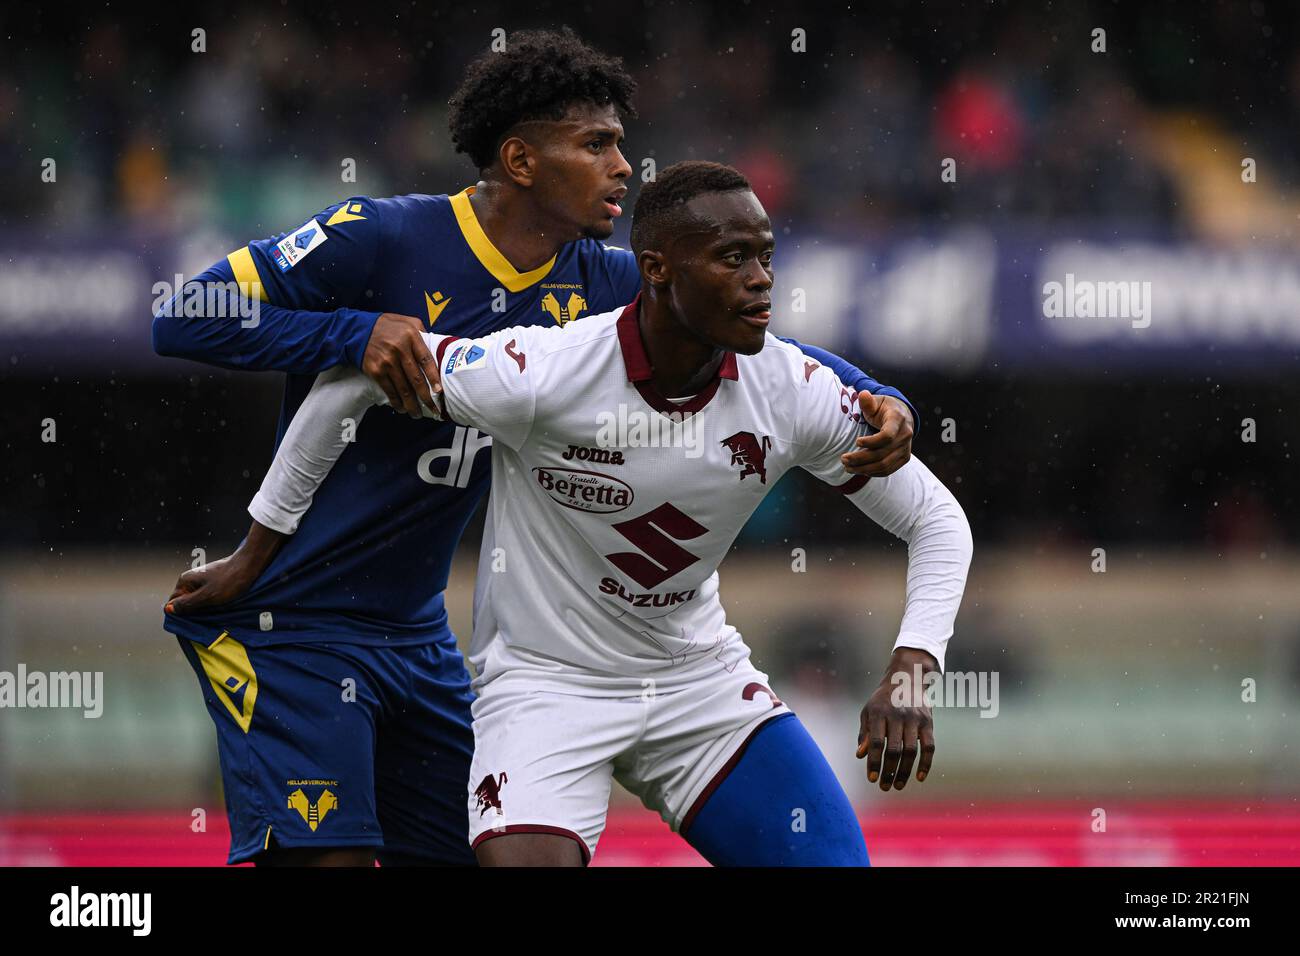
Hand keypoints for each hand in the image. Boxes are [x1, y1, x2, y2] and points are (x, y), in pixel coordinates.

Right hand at [165, 553, 260, 613]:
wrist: (250, 564)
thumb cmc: (230, 580)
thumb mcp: (207, 596)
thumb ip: (187, 603)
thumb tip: (168, 609)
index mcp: (184, 581)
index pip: (173, 603)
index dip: (182, 614)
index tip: (196, 620)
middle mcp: (191, 580)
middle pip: (185, 602)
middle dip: (194, 612)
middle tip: (208, 616)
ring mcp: (202, 580)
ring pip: (198, 601)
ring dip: (205, 608)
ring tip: (216, 611)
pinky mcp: (213, 582)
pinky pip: (208, 597)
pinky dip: (213, 603)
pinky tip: (222, 606)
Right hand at [361, 313, 440, 417]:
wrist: (358, 330)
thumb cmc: (387, 326)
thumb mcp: (407, 321)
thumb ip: (422, 332)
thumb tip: (436, 348)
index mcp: (411, 337)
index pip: (426, 360)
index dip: (434, 377)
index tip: (439, 391)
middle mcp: (399, 350)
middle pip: (416, 379)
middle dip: (426, 398)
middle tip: (434, 409)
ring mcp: (387, 362)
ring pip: (403, 388)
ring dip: (412, 404)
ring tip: (418, 414)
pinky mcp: (376, 371)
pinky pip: (389, 390)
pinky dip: (396, 402)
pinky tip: (402, 408)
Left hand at [840, 393, 913, 476]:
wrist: (902, 416)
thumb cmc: (884, 408)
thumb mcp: (876, 402)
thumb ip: (868, 402)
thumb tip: (863, 394)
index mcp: (898, 419)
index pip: (887, 435)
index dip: (871, 442)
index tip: (856, 442)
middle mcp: (905, 435)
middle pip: (882, 454)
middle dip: (860, 459)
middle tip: (843, 459)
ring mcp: (906, 448)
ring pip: (884, 465)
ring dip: (864, 469)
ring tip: (847, 467)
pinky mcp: (904, 458)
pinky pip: (888, 470)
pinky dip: (872, 472)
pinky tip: (859, 470)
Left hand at [857, 646, 938, 790]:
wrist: (907, 677)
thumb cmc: (883, 700)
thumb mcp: (869, 711)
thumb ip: (865, 733)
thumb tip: (860, 756)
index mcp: (879, 713)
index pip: (877, 742)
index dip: (874, 762)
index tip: (872, 779)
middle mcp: (897, 715)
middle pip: (894, 749)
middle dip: (888, 771)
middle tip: (884, 787)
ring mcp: (914, 718)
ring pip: (911, 751)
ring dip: (904, 771)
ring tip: (897, 785)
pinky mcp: (928, 722)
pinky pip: (929, 747)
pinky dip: (925, 764)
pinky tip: (919, 778)